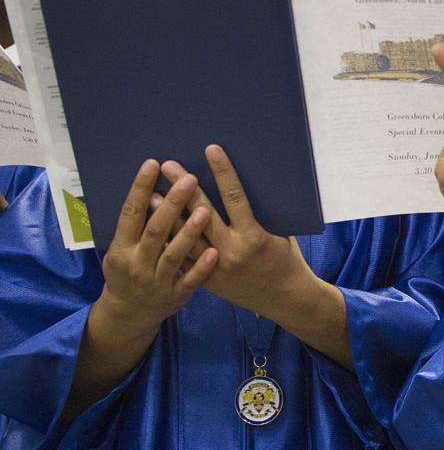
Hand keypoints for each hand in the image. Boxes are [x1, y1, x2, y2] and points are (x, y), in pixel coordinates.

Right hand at [96, 159, 218, 336]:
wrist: (130, 315)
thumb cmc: (128, 271)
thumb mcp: (121, 250)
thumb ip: (135, 226)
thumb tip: (150, 191)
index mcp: (121, 249)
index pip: (130, 214)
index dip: (140, 189)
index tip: (153, 163)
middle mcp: (138, 265)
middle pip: (156, 230)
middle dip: (173, 204)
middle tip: (189, 178)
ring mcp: (158, 281)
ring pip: (175, 254)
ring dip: (189, 232)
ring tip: (204, 209)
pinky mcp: (177, 295)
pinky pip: (191, 280)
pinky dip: (201, 266)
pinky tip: (214, 252)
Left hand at [160, 145, 319, 316]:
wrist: (284, 298)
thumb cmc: (286, 259)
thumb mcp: (281, 233)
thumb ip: (260, 214)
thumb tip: (242, 187)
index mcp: (254, 237)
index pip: (234, 197)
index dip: (223, 172)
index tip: (211, 150)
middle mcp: (232, 252)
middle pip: (202, 214)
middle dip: (185, 189)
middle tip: (169, 166)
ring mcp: (216, 268)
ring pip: (185, 238)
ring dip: (168, 216)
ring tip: (152, 195)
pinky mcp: (207, 281)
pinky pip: (183, 259)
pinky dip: (170, 243)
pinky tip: (155, 228)